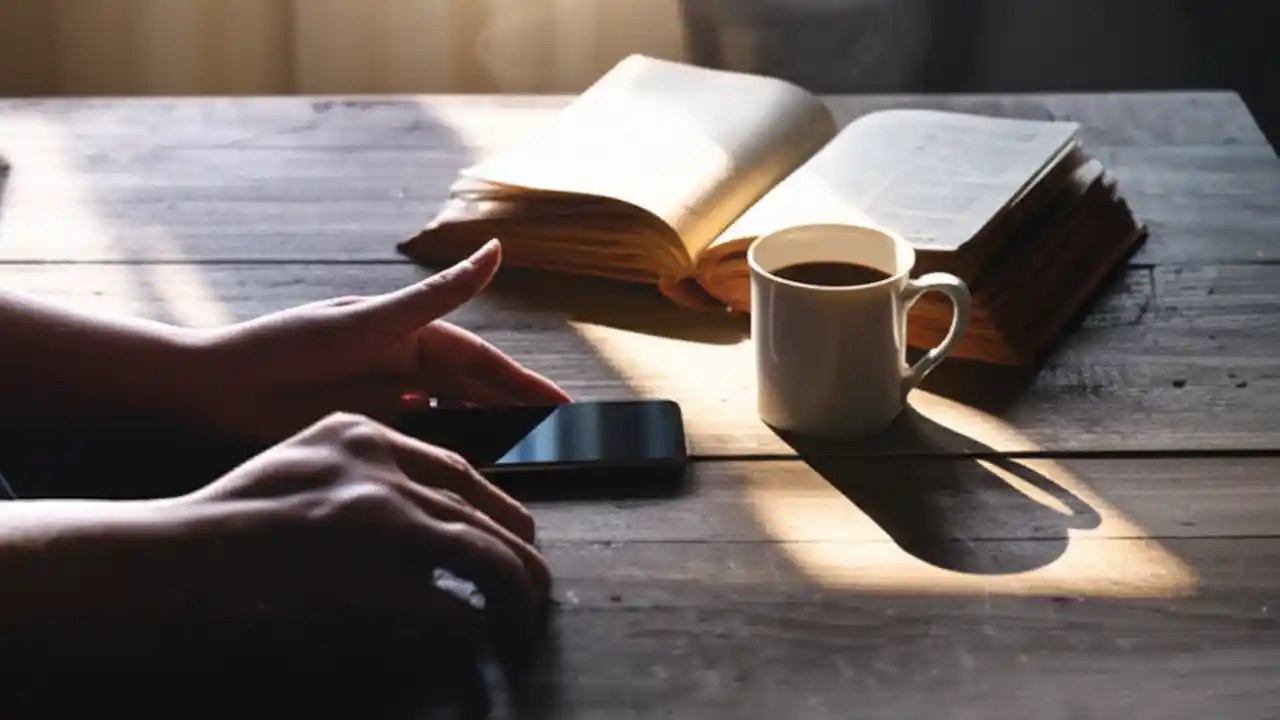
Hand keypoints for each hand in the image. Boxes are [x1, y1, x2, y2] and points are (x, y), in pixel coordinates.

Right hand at [174, 411, 549, 644]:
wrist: (173, 556)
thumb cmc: (224, 525)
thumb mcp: (298, 472)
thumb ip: (357, 484)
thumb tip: (412, 521)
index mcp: (362, 433)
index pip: (459, 466)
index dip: (494, 504)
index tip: (515, 531)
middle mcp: (385, 463)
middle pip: (487, 507)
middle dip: (520, 550)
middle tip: (534, 583)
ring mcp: (388, 511)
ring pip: (491, 551)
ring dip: (518, 590)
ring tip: (525, 619)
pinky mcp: (383, 567)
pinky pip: (461, 599)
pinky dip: (481, 622)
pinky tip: (486, 640)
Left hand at [194, 239, 569, 442]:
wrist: (213, 388)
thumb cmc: (285, 346)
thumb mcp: (368, 321)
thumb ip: (435, 295)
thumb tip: (496, 251)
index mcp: (405, 332)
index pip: (479, 361)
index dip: (522, 383)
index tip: (563, 405)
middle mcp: (398, 363)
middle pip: (470, 390)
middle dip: (513, 410)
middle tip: (557, 439)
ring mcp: (380, 396)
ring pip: (448, 416)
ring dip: (484, 431)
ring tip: (522, 456)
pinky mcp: (358, 424)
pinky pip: (415, 438)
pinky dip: (442, 449)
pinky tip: (463, 465)